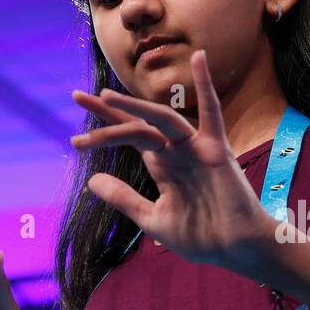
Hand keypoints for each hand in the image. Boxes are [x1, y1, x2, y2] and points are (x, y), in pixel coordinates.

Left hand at [69, 49, 276, 276]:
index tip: (75, 130)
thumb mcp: (153, 219)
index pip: (129, 137)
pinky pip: (212, 112)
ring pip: (161, 119)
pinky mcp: (215, 149)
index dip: (103, 129)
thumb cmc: (202, 238)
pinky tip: (200, 58)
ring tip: (105, 97)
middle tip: (75, 98)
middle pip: (138, 124)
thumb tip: (92, 180)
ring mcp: (195, 148)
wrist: (235, 250)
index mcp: (163, 166)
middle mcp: (176, 152)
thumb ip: (124, 198)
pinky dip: (206, 85)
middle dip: (108, 113)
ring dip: (134, 107)